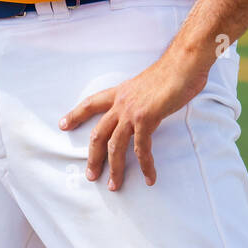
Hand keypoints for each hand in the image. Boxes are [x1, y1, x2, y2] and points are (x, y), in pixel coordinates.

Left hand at [60, 52, 209, 189]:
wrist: (185, 62)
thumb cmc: (173, 70)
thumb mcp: (148, 84)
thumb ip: (143, 98)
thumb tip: (149, 106)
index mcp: (120, 92)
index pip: (91, 103)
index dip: (76, 114)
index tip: (63, 124)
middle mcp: (121, 103)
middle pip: (98, 134)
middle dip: (93, 157)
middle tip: (91, 175)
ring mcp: (132, 112)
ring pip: (114, 147)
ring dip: (114, 169)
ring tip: (114, 186)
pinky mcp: (146, 119)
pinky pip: (142, 149)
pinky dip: (146, 166)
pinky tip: (149, 178)